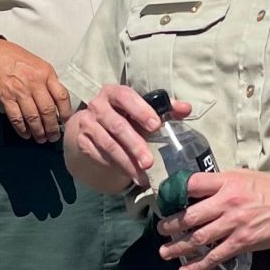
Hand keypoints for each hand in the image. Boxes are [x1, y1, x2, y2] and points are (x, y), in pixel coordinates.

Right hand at [0, 37, 72, 142]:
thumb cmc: (17, 60)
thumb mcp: (39, 65)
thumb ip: (49, 82)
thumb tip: (58, 104)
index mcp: (46, 73)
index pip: (62, 96)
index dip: (66, 112)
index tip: (65, 122)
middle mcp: (34, 82)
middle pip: (48, 110)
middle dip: (52, 127)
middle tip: (54, 136)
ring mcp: (19, 91)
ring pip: (33, 117)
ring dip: (38, 131)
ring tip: (42, 139)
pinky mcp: (6, 97)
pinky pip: (16, 118)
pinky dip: (22, 129)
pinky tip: (26, 134)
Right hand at [67, 83, 182, 188]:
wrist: (91, 126)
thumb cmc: (124, 115)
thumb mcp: (141, 109)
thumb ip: (164, 108)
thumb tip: (186, 108)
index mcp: (114, 93)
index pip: (125, 96)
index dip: (140, 110)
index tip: (156, 125)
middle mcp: (98, 106)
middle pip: (117, 126)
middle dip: (135, 145)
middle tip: (149, 162)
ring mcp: (88, 124)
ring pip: (109, 145)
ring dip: (127, 162)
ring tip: (143, 176)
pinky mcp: (83, 142)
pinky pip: (101, 156)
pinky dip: (117, 167)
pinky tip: (131, 175)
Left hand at [158, 169, 269, 269]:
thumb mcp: (247, 177)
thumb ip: (224, 183)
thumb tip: (203, 189)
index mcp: (227, 182)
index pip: (192, 184)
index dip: (176, 192)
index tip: (167, 200)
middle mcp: (227, 202)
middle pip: (190, 215)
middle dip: (171, 225)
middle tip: (161, 230)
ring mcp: (233, 224)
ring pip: (198, 238)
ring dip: (178, 247)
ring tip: (165, 252)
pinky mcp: (242, 242)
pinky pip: (215, 256)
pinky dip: (198, 266)